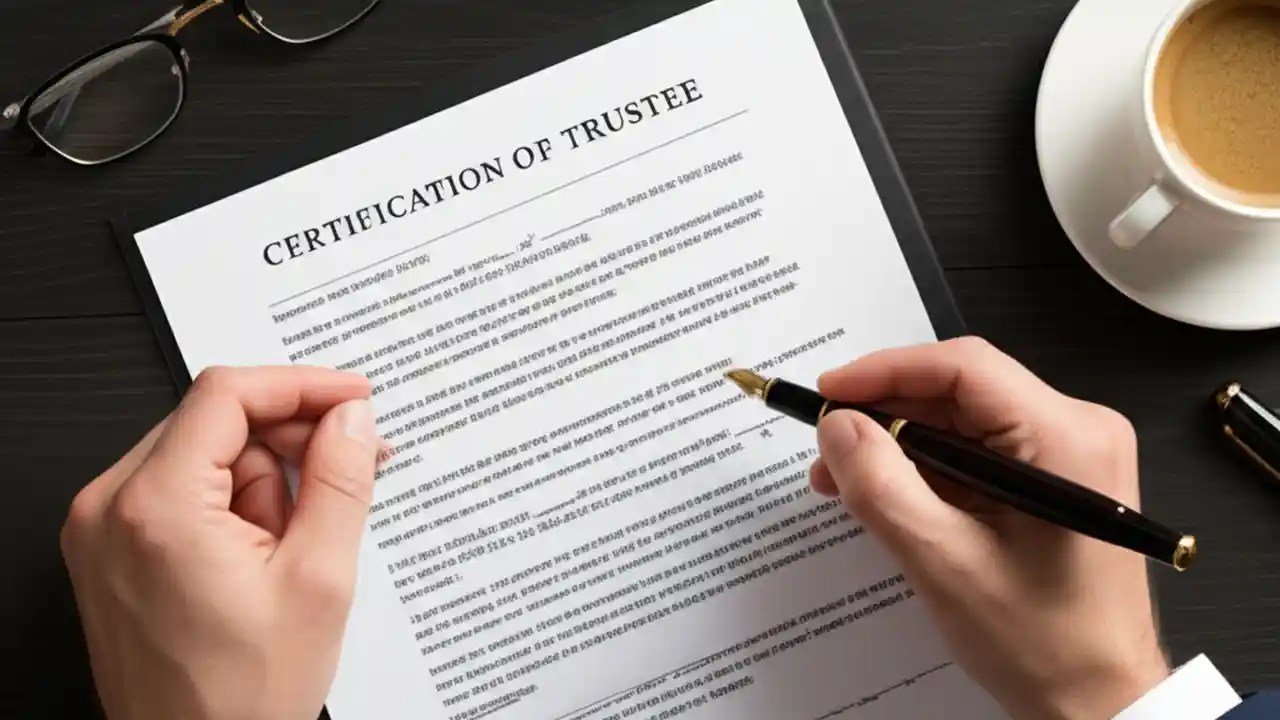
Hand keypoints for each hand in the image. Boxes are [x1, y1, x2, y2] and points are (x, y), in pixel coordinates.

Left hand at [61, 367, 380, 719]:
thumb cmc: (242, 698)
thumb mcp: (318, 581)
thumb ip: (339, 482)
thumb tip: (352, 419)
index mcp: (157, 506)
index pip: (228, 395)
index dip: (302, 386)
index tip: (353, 400)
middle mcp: (111, 509)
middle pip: (214, 423)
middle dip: (289, 441)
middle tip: (352, 467)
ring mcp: (102, 531)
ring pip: (202, 457)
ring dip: (262, 482)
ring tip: (292, 550)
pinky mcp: (110, 551)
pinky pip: (181, 492)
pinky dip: (232, 504)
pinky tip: (266, 552)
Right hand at [810, 338, 1167, 719]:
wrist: (1101, 700)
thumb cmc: (1043, 643)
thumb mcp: (943, 562)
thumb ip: (882, 485)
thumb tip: (837, 426)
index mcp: (1067, 438)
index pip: (964, 368)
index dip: (886, 370)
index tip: (829, 392)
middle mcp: (1079, 430)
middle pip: (961, 390)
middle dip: (886, 414)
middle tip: (827, 447)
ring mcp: (1071, 453)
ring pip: (965, 420)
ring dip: (901, 444)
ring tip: (845, 480)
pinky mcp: (1056, 476)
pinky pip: (980, 450)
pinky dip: (929, 467)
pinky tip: (889, 493)